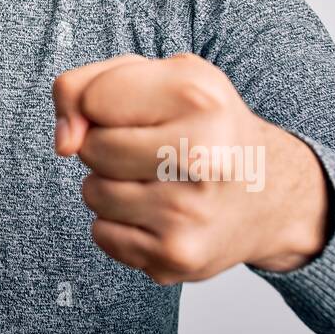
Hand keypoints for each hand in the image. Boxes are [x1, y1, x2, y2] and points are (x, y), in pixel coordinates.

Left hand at [52, 52, 331, 284]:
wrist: (270, 194)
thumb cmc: (203, 125)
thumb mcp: (160, 77)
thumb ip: (89, 86)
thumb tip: (63, 141)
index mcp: (200, 97)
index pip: (93, 97)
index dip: (100, 103)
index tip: (134, 109)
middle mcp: (204, 155)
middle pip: (91, 148)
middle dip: (104, 145)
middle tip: (149, 148)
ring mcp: (190, 211)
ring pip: (92, 192)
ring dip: (111, 185)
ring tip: (156, 180)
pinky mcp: (177, 256)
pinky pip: (102, 234)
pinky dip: (119, 223)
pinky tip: (158, 213)